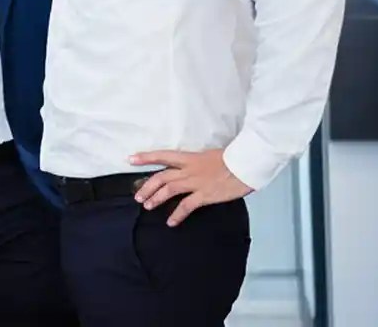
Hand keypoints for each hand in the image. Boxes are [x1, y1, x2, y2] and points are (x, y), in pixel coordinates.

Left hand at [129, 149, 251, 226]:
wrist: (246, 163)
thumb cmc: (233, 158)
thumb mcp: (210, 156)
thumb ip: (198, 163)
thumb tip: (192, 168)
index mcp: (189, 157)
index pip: (163, 155)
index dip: (146, 157)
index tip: (131, 159)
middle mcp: (188, 169)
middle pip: (161, 177)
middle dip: (147, 186)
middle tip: (138, 196)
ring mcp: (195, 182)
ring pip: (169, 190)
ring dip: (156, 199)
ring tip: (148, 206)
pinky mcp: (204, 195)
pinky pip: (186, 206)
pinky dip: (177, 214)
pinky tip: (171, 222)